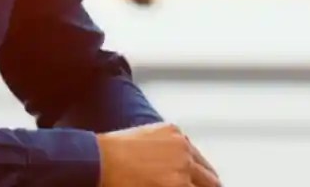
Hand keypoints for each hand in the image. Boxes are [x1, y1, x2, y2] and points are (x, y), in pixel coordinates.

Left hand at [97, 122, 220, 186]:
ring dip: (204, 174)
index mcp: (178, 184)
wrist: (98, 161)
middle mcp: (184, 161)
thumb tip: (186, 186)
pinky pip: (189, 145)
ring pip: (204, 162)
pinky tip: (182, 163)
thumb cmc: (117, 184)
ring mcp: (180, 142)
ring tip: (200, 182)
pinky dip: (189, 155)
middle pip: (211, 181)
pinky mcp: (172, 129)